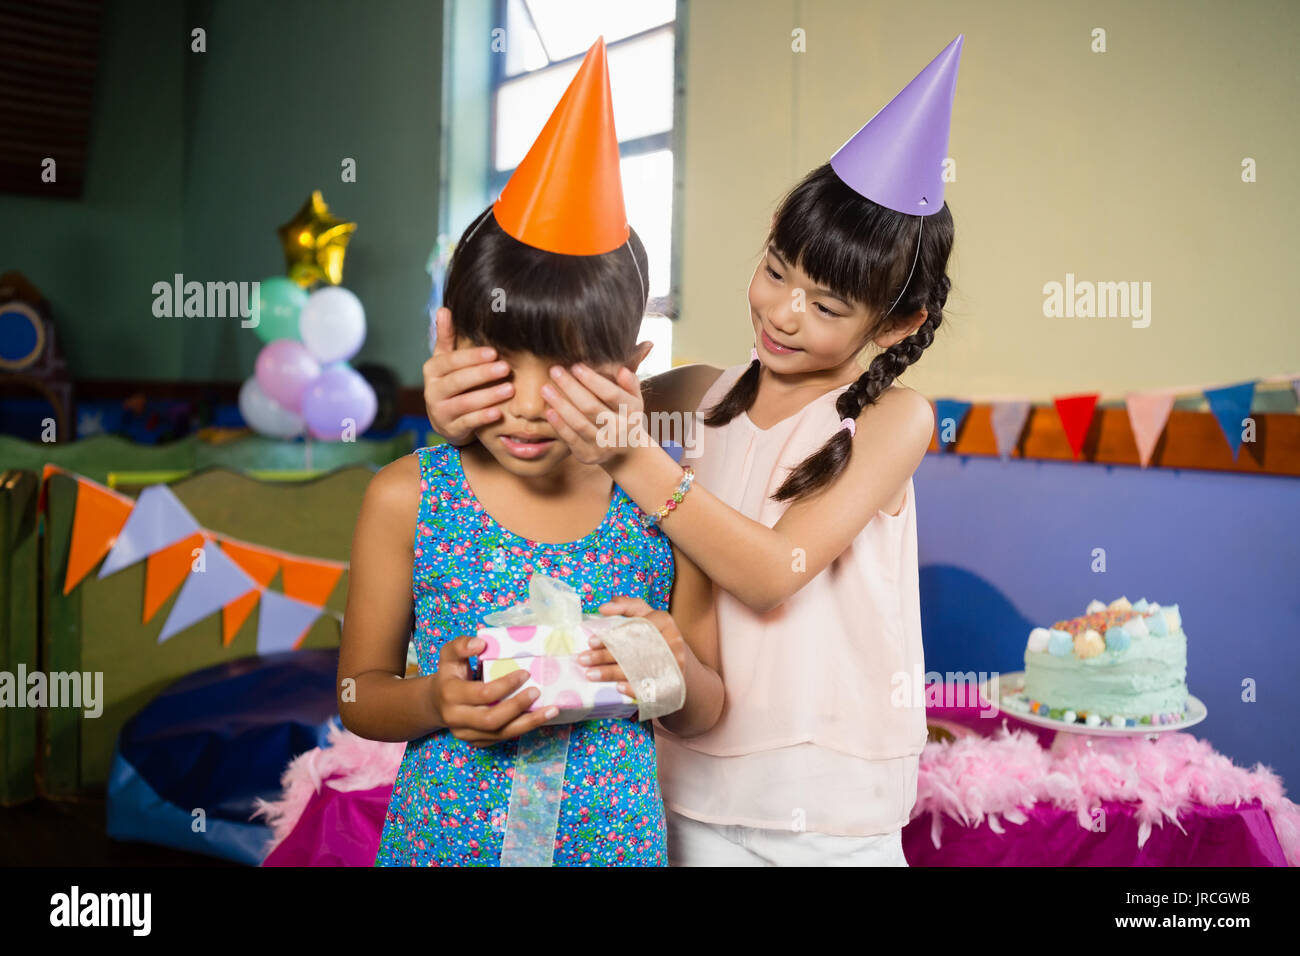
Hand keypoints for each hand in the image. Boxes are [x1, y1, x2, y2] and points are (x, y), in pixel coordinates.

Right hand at [422, 307, 513, 445]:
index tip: (494, 351)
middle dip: (483, 374)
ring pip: (464, 403)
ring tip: (510, 389)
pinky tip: (499, 413)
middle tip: (505, 367)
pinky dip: (483, 418)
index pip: (451, 361)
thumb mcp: (447, 360)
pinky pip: (468, 423)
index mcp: (432, 370)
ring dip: (488, 396)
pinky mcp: (451, 429)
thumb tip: (444, 309)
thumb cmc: (452, 382)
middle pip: (458, 381)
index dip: (472, 357)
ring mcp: (440, 412)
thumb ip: (446, 336)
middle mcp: (432, 391)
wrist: (446, 419)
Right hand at [431, 635, 556, 746]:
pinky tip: (539, 717)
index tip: (525, 673)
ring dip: (529, 723)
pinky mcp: (477, 742)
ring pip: (500, 734)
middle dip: (518, 706)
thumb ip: (461, 645)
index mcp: (450, 694)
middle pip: (491, 719)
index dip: (506, 685)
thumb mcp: (449, 655)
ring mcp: (467, 734)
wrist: (435, 703)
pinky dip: (523, 728)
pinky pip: (503, 738)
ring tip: (551, 710)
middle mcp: (456, 718)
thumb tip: (481, 643)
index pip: (483, 694)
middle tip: (537, 691)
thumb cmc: (449, 675)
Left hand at [541, 362, 650, 465]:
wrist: (626, 453)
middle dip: (571, 387)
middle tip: (555, 370)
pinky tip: (549, 411)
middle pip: (591, 407)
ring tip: (546, 388)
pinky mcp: (588, 455)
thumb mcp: (634, 400)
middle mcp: (619, 431)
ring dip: (560, 405)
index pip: (611, 394)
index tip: (576, 366)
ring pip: (579, 423)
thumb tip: (621, 370)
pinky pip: (571, 439)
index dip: (592, 380)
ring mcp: (604, 445)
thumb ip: (630, 383)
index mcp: (631, 413)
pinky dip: (559, 425)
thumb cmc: (626, 417)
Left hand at [578, 596, 688, 696]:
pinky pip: (651, 687)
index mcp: (664, 621)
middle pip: (634, 649)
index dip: (613, 635)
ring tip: (590, 675)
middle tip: (583, 660)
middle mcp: (672, 642)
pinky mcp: (672, 682)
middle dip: (605, 656)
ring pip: (638, 669)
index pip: (636, 626)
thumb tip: (603, 608)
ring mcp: (674, 664)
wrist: (677, 661)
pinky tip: (618, 688)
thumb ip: (626, 606)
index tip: (590, 642)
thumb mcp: (644, 614)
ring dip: (612, 673)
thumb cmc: (653, 634)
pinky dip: (633, 688)